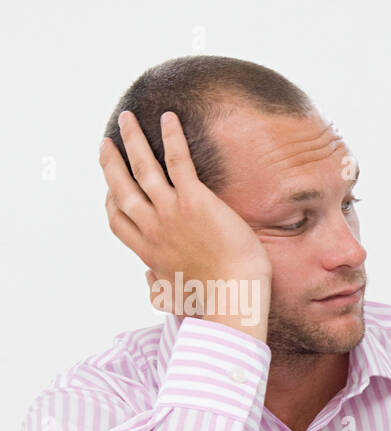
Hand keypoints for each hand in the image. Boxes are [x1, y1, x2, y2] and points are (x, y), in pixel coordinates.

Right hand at [101, 110, 270, 337]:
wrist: (234, 298)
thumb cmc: (212, 302)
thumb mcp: (173, 298)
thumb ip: (156, 286)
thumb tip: (147, 277)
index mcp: (149, 252)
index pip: (118, 220)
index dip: (111, 200)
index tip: (110, 188)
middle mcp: (153, 228)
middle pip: (122, 188)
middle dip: (111, 162)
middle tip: (106, 143)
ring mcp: (172, 212)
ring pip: (143, 168)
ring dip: (133, 140)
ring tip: (127, 118)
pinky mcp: (196, 201)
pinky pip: (179, 161)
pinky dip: (172, 138)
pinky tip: (169, 118)